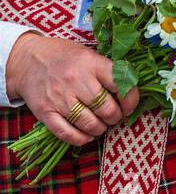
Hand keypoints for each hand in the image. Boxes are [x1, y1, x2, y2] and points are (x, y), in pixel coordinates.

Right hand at [5, 32, 140, 144]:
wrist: (26, 59)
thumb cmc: (63, 56)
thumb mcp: (87, 55)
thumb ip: (106, 72)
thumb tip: (129, 93)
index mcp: (91, 63)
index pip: (121, 84)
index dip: (131, 100)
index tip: (128, 106)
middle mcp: (76, 80)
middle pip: (107, 109)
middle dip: (115, 118)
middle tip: (112, 116)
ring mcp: (59, 97)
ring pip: (90, 124)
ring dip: (99, 129)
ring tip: (100, 125)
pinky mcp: (45, 112)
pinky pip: (67, 133)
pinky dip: (81, 138)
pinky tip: (86, 135)